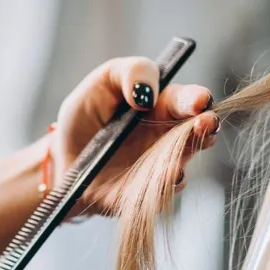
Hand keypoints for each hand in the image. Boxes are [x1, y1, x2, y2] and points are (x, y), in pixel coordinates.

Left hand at [53, 56, 219, 216]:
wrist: (65, 158)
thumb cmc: (87, 115)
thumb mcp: (103, 82)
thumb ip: (129, 73)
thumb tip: (146, 92)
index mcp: (164, 106)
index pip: (188, 100)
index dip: (197, 99)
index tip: (200, 100)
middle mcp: (170, 138)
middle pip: (198, 133)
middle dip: (205, 128)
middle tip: (205, 123)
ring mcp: (161, 168)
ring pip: (182, 166)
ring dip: (181, 162)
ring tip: (174, 160)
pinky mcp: (146, 195)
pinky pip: (159, 195)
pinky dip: (159, 189)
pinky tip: (157, 182)